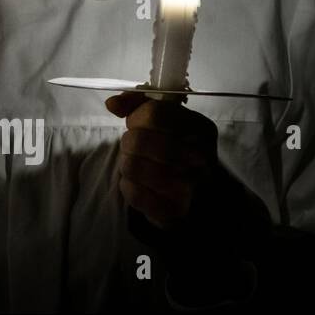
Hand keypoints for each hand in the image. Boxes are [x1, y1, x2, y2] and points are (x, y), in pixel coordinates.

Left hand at [104, 90, 217, 230]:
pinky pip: (134, 194)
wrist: (198, 196)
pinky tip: (142, 186)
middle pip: (139, 140)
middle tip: (136, 149)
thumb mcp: (164, 120)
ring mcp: (191, 186)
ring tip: (139, 166)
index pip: (155, 113)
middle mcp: (202, 156)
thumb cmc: (176, 149)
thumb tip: (112, 103)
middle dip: (129, 144)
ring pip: (132, 166)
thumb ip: (138, 104)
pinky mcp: (175, 211)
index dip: (136, 119)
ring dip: (128, 165)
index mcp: (200, 129)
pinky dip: (130, 188)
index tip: (137, 125)